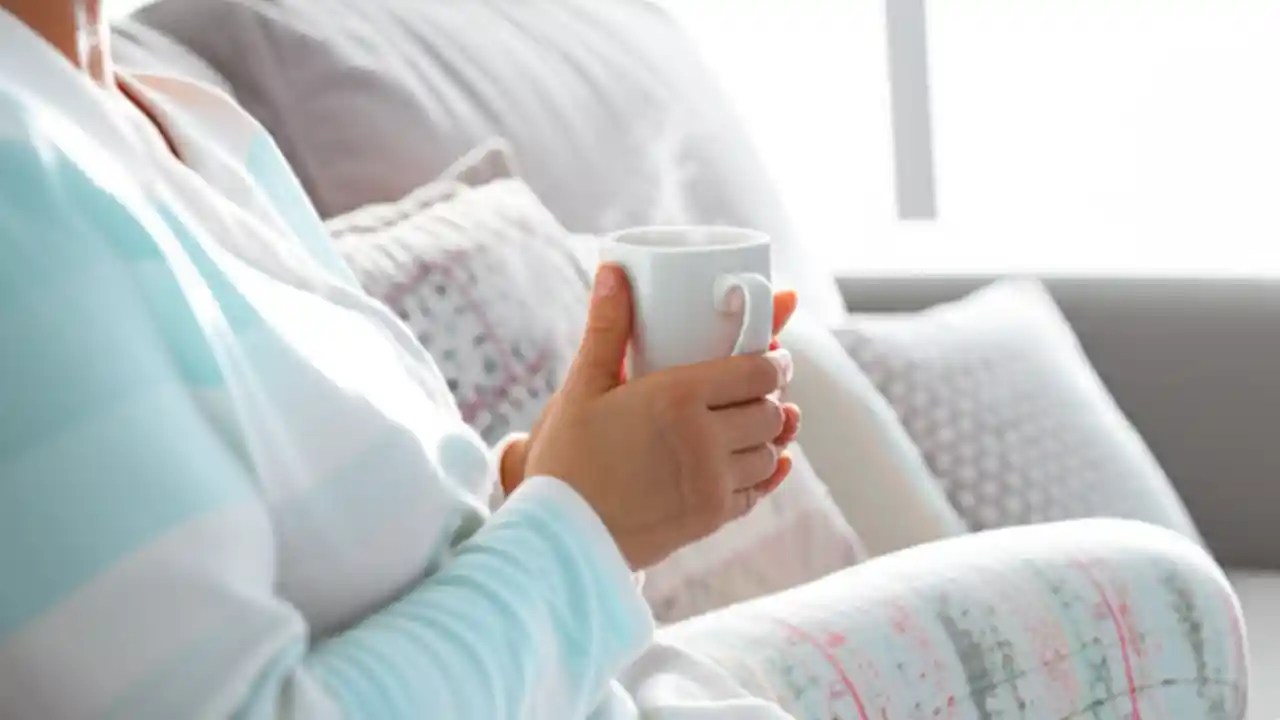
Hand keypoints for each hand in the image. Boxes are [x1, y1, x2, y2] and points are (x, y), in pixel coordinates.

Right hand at [501, 284, 800, 494]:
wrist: (560, 539)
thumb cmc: (566, 459)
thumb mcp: (581, 389)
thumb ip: (607, 330)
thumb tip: (615, 270)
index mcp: (677, 398)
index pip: (757, 371)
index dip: (773, 360)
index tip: (771, 352)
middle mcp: (705, 441)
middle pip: (770, 410)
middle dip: (772, 394)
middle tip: (759, 385)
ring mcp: (713, 485)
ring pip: (771, 451)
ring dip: (770, 435)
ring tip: (756, 422)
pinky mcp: (712, 519)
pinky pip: (760, 491)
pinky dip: (766, 473)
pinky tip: (764, 462)